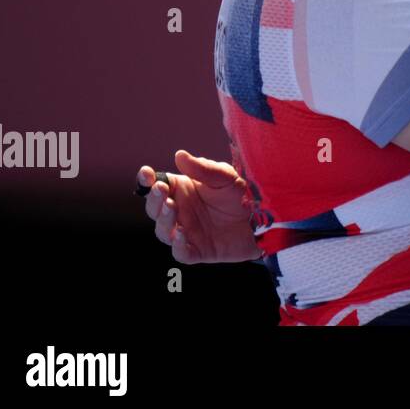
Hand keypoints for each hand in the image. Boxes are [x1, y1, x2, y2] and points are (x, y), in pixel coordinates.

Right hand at [136, 150, 260, 263]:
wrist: (264, 219)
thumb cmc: (241, 194)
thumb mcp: (225, 177)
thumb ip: (203, 169)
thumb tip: (179, 155)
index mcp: (182, 191)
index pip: (157, 185)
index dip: (147, 180)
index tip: (146, 173)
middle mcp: (180, 212)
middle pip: (155, 208)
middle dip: (154, 199)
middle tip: (161, 190)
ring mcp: (187, 232)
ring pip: (163, 231)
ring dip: (163, 220)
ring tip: (170, 207)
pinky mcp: (198, 251)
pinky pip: (181, 253)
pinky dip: (178, 246)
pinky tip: (181, 234)